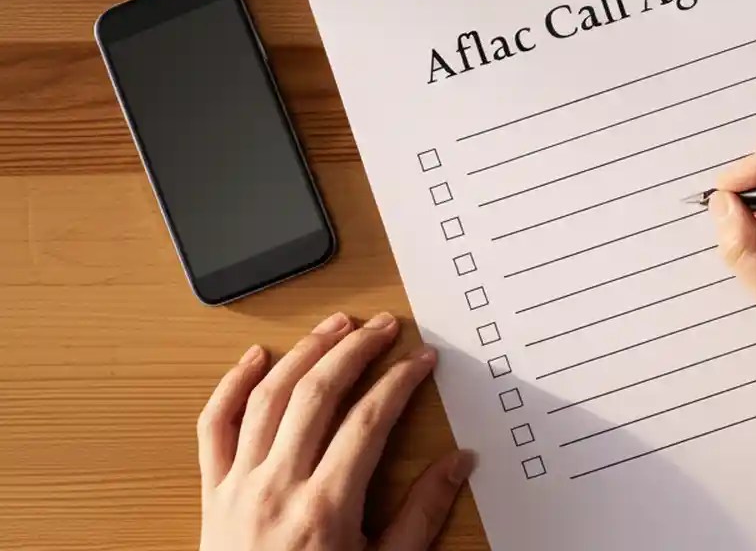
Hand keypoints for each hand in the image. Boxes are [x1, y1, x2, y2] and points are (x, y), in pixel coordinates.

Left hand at [197, 312, 473, 550]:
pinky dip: (231, 386)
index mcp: (325, 508)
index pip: (368, 421)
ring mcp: (238, 486)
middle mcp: (277, 487)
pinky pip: (214, 426)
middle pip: (317, 393)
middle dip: (355, 350)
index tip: (421, 360)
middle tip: (384, 326)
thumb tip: (458, 464)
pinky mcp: (211, 492)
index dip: (399, 381)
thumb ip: (421, 515)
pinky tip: (256, 359)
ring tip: (335, 326)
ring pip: (268, 397)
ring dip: (304, 352)